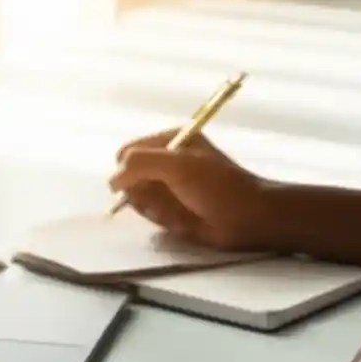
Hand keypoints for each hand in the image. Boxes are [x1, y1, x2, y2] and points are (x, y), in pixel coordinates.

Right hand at [109, 129, 275, 249]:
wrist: (248, 218)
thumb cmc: (216, 186)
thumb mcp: (177, 165)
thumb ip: (139, 164)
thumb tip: (112, 181)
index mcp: (169, 140)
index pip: (126, 153)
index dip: (128, 172)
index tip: (144, 184)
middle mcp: (165, 160)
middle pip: (129, 179)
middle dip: (145, 194)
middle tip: (168, 198)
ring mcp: (168, 186)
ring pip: (138, 200)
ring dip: (156, 209)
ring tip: (180, 211)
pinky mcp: (173, 208)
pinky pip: (152, 215)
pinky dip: (164, 220)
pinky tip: (183, 221)